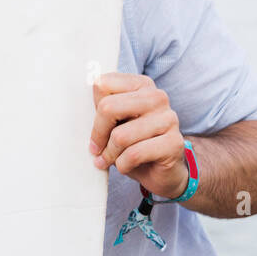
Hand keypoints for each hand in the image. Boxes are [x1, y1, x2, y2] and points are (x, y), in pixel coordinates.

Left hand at [90, 73, 189, 198]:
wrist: (161, 171)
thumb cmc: (132, 142)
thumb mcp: (114, 121)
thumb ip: (102, 105)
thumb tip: (82, 93)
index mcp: (141, 84)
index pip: (103, 85)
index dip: (94, 110)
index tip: (97, 126)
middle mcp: (157, 97)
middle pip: (108, 108)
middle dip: (98, 133)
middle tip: (96, 148)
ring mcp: (168, 119)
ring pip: (120, 136)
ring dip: (110, 154)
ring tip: (109, 159)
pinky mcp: (174, 143)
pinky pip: (134, 154)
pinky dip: (122, 164)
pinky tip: (125, 166)